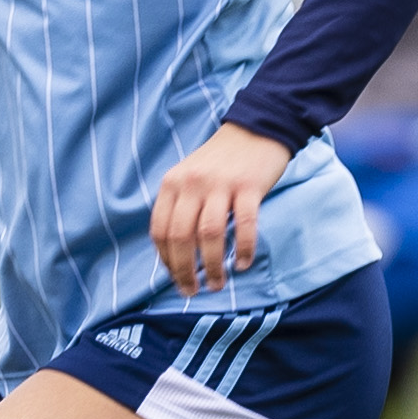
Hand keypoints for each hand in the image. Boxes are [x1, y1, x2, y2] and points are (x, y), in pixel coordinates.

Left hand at [151, 122, 294, 292]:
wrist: (257, 128)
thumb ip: (180, 207)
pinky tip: (243, 264)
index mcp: (172, 183)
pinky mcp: (248, 185)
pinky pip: (244, 224)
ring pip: (209, 235)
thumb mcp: (189, 178)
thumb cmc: (222, 162)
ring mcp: (220, 184)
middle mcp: (191, 183)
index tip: (176, 278)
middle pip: (180, 236)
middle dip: (184, 270)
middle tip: (193, 290)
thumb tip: (176, 254)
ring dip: (212, 266)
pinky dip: (243, 248)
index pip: (160, 230)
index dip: (166, 260)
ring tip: (217, 284)